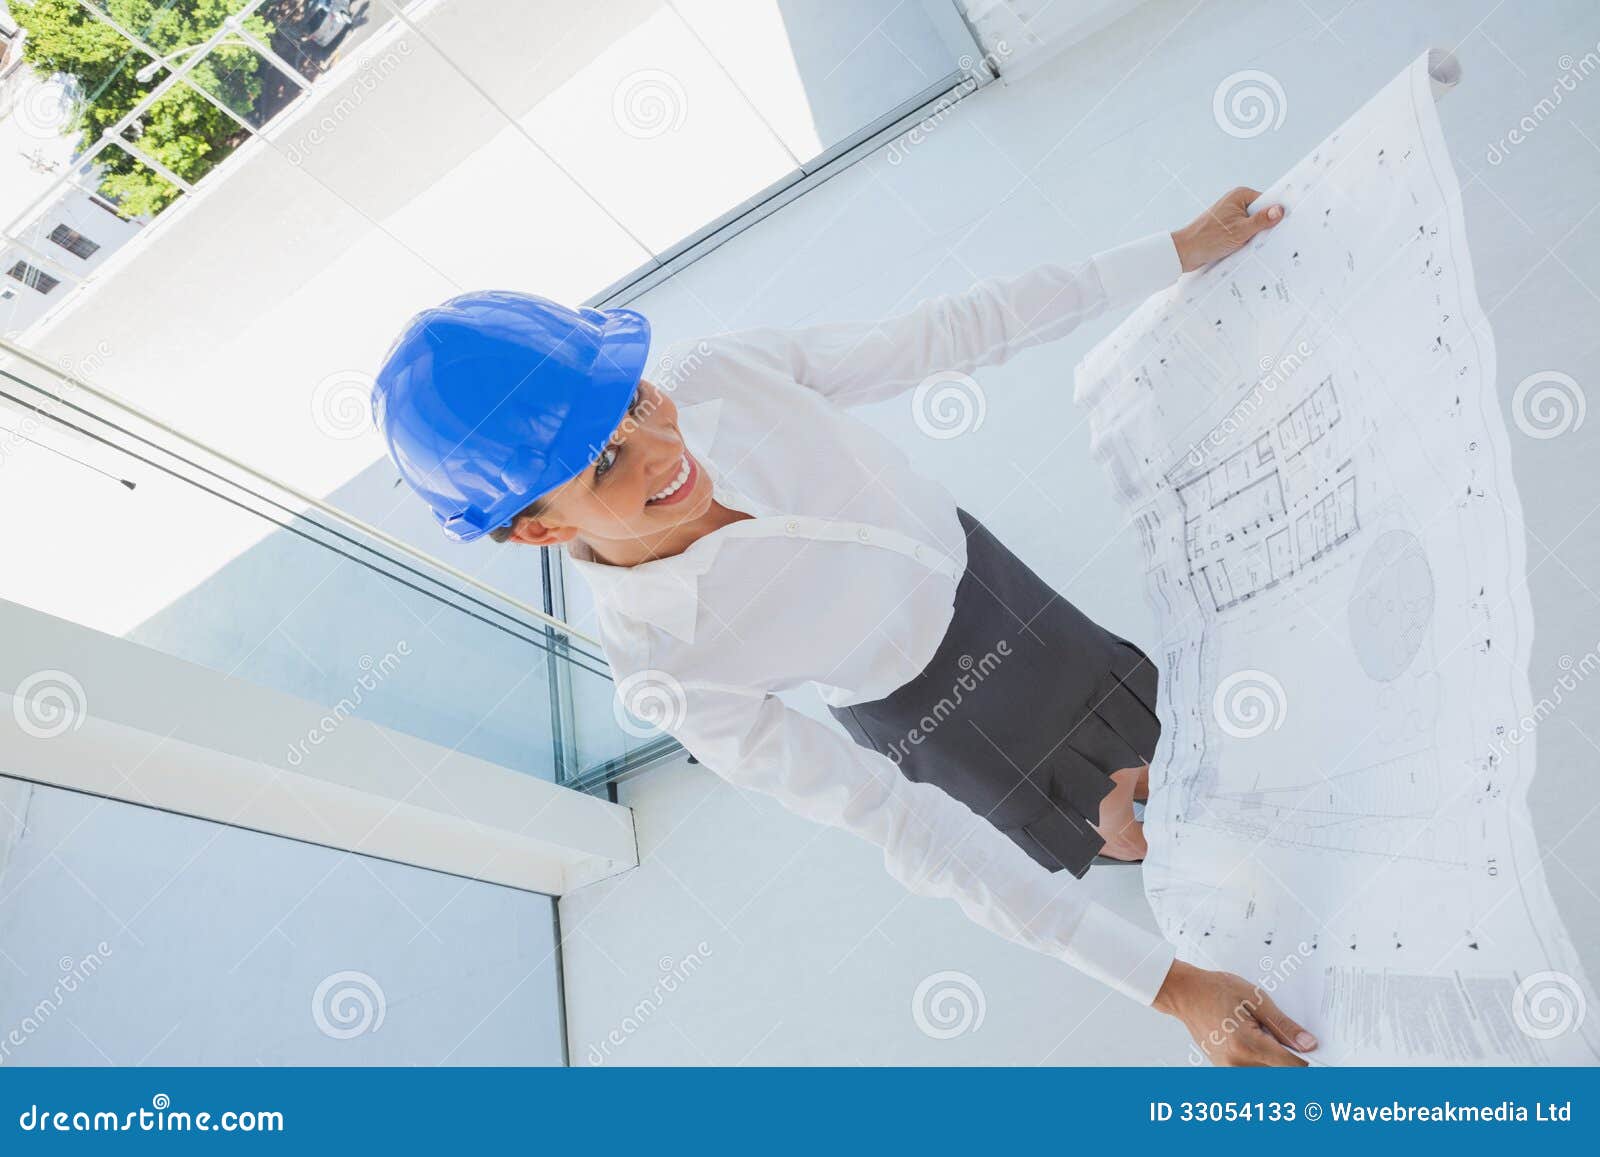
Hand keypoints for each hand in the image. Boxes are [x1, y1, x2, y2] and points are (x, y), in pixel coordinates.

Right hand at [1152, 959, 1317, 1066]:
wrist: (1184, 993)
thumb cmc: (1214, 990)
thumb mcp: (1256, 999)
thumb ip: (1284, 1025)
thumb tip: (1308, 1044)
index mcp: (1246, 1045)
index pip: (1291, 1065)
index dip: (1308, 1058)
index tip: (1314, 1049)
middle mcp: (1236, 1064)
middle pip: (1281, 1073)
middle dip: (1290, 1057)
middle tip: (1283, 1033)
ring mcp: (1229, 1069)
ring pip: (1269, 1075)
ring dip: (1275, 1060)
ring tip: (1263, 1033)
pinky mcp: (1226, 1069)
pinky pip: (1255, 1072)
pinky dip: (1262, 1060)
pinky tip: (1254, 1040)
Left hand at [1170, 187, 1284, 271]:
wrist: (1185, 253)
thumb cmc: (1208, 239)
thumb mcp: (1240, 231)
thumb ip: (1261, 221)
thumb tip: (1280, 210)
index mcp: (1240, 195)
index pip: (1267, 201)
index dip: (1276, 212)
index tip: (1288, 222)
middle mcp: (1236, 202)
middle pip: (1261, 213)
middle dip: (1266, 226)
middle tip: (1275, 238)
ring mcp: (1232, 215)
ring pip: (1254, 225)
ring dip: (1256, 235)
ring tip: (1260, 244)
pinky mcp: (1228, 228)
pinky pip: (1245, 232)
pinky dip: (1248, 240)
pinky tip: (1250, 248)